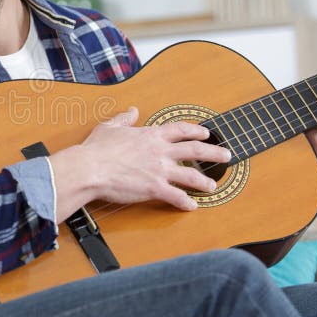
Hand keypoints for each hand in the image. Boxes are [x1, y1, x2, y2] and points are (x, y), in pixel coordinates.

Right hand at [50, 107, 231, 219]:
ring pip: (191, 176)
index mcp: (151, 135)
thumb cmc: (96, 149)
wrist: (89, 168)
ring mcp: (159, 170)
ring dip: (204, 182)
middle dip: (214, 153)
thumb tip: (133, 110)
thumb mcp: (110, 127)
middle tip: (227, 155)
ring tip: (213, 186)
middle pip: (195, 151)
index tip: (206, 133)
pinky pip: (176, 196)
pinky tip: (192, 207)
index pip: (180, 130)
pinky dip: (186, 202)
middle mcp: (160, 151)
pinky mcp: (154, 188)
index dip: (196, 131)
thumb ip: (124, 118)